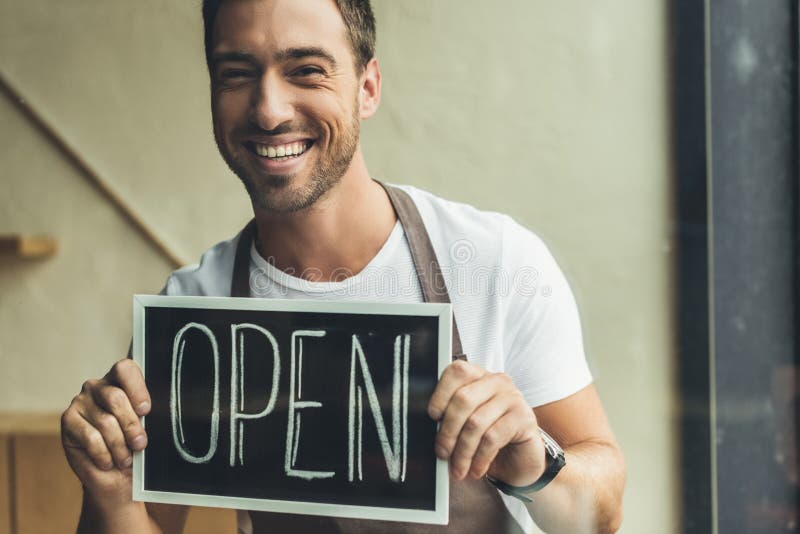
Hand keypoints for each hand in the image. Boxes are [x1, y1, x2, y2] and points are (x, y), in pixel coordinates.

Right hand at [60, 359, 150, 504]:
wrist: (114, 476)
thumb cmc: (132, 447)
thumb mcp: (144, 429)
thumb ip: (144, 417)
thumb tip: (148, 414)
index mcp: (119, 381)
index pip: (125, 369)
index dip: (137, 388)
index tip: (146, 410)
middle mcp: (97, 387)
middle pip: (116, 398)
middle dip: (131, 425)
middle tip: (140, 444)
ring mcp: (81, 402)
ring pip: (105, 421)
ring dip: (119, 445)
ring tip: (125, 459)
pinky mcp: (68, 421)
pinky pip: (90, 437)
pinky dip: (103, 454)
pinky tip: (108, 462)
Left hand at [427, 360, 545, 486]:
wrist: (519, 460)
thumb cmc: (487, 439)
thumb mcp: (466, 424)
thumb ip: (450, 417)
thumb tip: (430, 427)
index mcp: (479, 376)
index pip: (457, 371)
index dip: (441, 394)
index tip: (433, 417)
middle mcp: (497, 381)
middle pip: (464, 399)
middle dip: (448, 431)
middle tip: (442, 453)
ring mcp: (513, 398)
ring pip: (476, 422)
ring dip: (463, 451)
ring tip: (458, 469)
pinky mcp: (525, 418)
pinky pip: (493, 438)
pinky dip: (480, 458)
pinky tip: (476, 470)